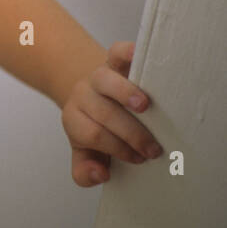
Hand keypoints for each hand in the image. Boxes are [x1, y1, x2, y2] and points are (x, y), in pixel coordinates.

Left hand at [61, 40, 158, 186]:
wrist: (90, 94)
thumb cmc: (94, 127)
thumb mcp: (85, 152)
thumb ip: (85, 170)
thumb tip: (99, 175)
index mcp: (74, 119)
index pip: (93, 135)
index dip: (116, 148)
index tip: (137, 158)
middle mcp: (84, 96)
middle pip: (103, 113)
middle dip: (130, 133)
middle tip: (152, 148)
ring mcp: (99, 76)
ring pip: (107, 81)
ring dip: (125, 94)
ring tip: (145, 107)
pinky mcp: (113, 60)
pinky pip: (117, 52)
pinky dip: (127, 52)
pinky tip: (138, 56)